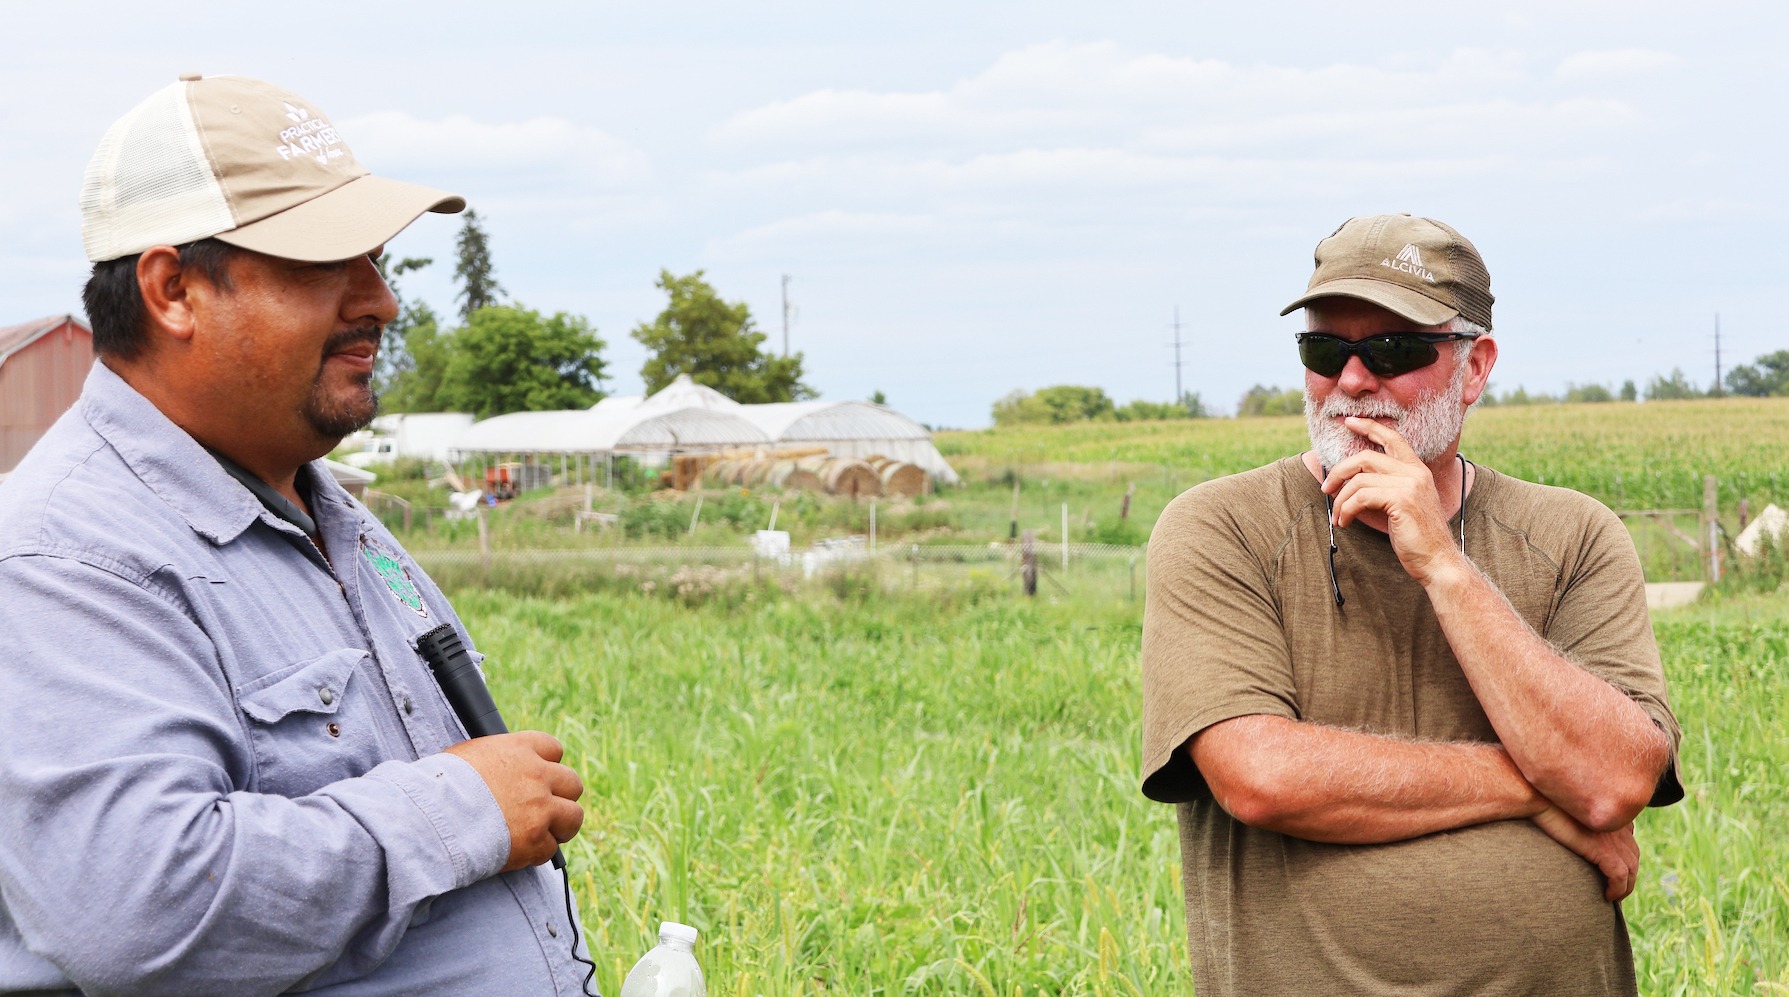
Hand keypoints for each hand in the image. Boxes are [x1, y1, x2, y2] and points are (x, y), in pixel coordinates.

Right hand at [445, 731, 585, 871]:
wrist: (434, 817)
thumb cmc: (440, 786)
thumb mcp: (466, 756)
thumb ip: (493, 760)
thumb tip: (494, 767)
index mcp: (520, 749)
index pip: (553, 749)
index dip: (547, 765)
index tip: (540, 778)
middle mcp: (537, 776)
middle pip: (572, 783)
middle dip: (561, 797)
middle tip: (544, 809)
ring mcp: (541, 808)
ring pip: (574, 817)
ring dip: (560, 826)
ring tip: (543, 834)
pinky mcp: (536, 840)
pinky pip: (550, 849)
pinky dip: (537, 853)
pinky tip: (519, 852)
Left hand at [1322, 418, 1463, 585]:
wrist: (1436, 560)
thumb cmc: (1416, 536)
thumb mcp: (1403, 503)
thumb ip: (1387, 486)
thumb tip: (1353, 479)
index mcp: (1417, 469)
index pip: (1392, 438)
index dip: (1369, 427)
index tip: (1348, 422)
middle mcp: (1415, 472)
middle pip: (1365, 457)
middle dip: (1339, 472)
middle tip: (1326, 489)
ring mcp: (1409, 484)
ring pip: (1358, 481)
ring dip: (1340, 501)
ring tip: (1338, 517)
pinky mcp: (1401, 499)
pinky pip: (1360, 497)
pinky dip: (1346, 510)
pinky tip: (1345, 522)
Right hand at [1531, 805, 1638, 901]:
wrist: (1538, 796)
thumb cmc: (1545, 800)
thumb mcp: (1568, 806)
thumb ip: (1578, 815)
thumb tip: (1569, 825)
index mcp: (1608, 813)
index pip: (1628, 837)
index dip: (1624, 855)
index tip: (1614, 867)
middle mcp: (1616, 825)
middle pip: (1633, 854)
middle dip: (1630, 874)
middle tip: (1617, 888)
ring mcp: (1611, 838)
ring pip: (1631, 869)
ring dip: (1626, 886)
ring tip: (1613, 896)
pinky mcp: (1602, 849)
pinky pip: (1619, 876)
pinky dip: (1618, 888)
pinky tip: (1607, 895)